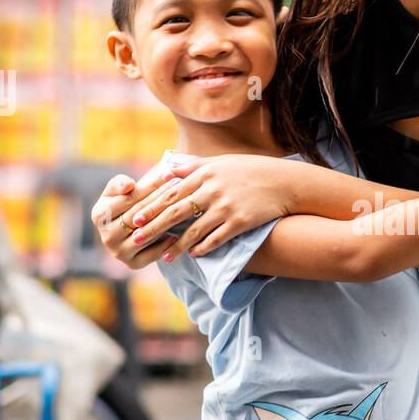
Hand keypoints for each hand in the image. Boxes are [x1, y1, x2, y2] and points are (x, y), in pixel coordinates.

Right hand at [90, 163, 188, 269]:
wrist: (129, 228)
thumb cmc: (125, 202)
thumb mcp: (118, 189)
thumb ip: (120, 183)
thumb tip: (128, 186)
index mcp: (99, 214)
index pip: (129, 198)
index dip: (150, 186)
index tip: (169, 176)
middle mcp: (106, 235)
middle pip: (139, 215)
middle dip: (162, 199)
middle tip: (181, 187)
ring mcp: (118, 252)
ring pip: (147, 233)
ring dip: (166, 220)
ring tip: (183, 206)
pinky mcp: (132, 264)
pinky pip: (152, 254)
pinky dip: (166, 244)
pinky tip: (178, 233)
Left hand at [127, 153, 294, 260]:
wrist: (284, 182)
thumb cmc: (250, 170)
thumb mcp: (220, 162)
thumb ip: (192, 167)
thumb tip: (166, 171)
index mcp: (204, 174)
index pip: (170, 192)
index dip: (151, 207)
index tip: (134, 218)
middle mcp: (212, 190)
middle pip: (176, 212)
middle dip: (154, 227)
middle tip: (137, 239)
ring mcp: (226, 207)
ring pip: (194, 230)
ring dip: (178, 245)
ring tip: (165, 257)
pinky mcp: (240, 222)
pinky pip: (216, 239)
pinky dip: (203, 248)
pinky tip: (194, 255)